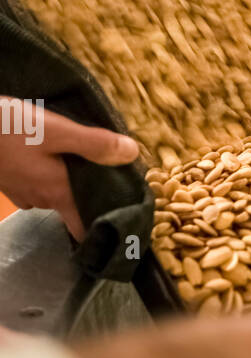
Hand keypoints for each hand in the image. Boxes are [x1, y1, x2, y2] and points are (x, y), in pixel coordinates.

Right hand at [0, 100, 137, 238]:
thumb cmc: (6, 128)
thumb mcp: (55, 130)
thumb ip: (93, 144)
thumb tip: (131, 153)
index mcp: (57, 193)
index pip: (84, 228)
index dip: (104, 229)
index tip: (124, 224)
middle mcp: (40, 199)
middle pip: (74, 208)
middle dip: (92, 196)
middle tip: (115, 180)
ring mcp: (22, 192)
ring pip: (55, 193)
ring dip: (71, 182)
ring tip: (89, 164)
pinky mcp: (10, 180)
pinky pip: (38, 183)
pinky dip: (51, 174)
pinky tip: (56, 157)